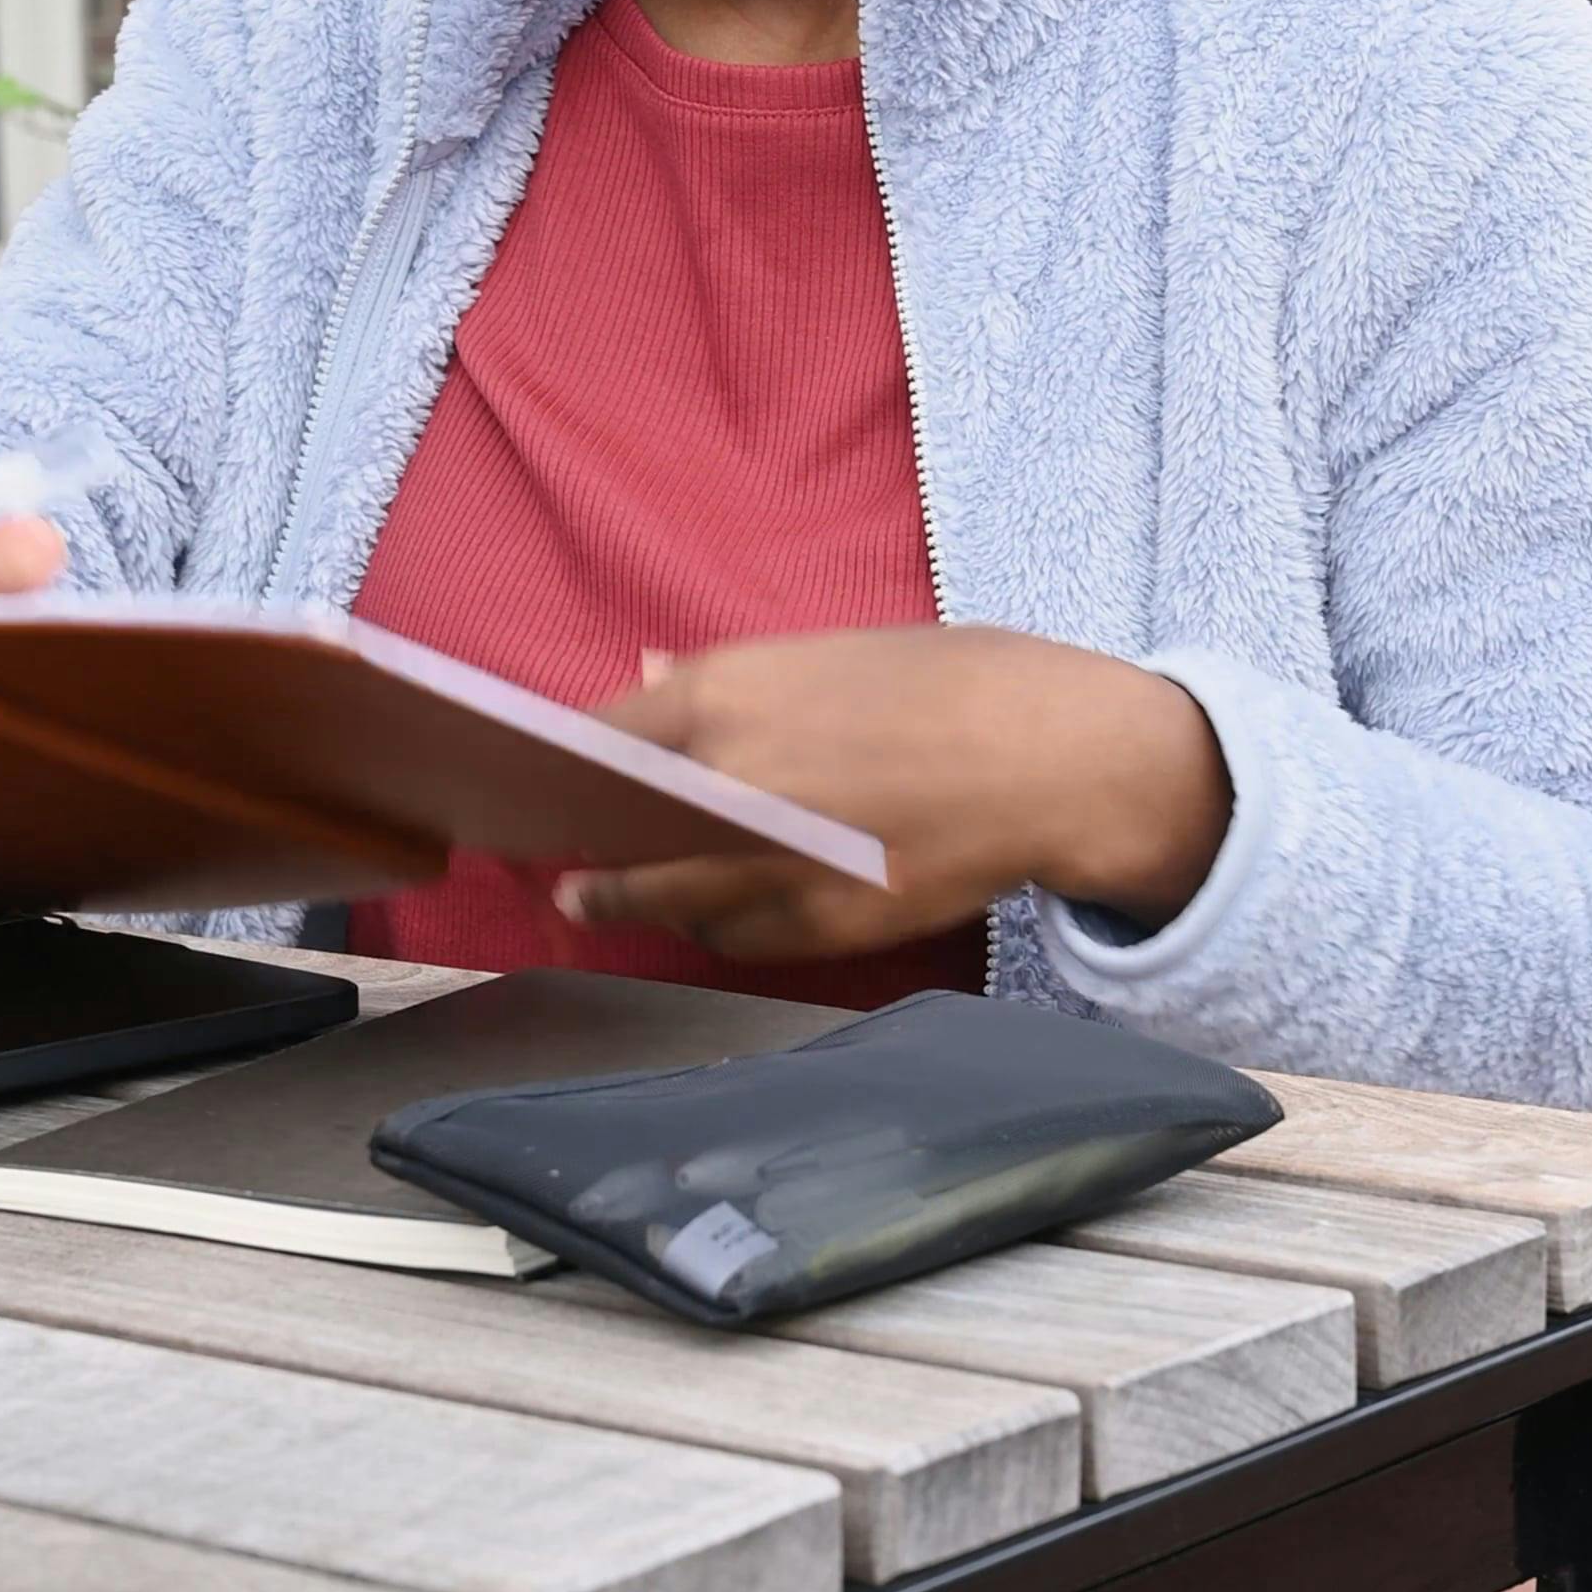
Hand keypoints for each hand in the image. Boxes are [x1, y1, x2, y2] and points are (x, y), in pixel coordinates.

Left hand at [566, 624, 1231, 963]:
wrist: (1048, 756)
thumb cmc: (945, 684)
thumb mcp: (827, 653)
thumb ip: (728, 683)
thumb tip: (644, 680)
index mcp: (728, 693)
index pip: (600, 739)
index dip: (563, 767)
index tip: (543, 779)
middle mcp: (732, 781)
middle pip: (618, 837)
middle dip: (584, 853)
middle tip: (557, 864)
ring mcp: (772, 863)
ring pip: (670, 903)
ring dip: (633, 902)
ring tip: (603, 896)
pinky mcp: (820, 925)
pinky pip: (737, 938)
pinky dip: (713, 926)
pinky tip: (706, 914)